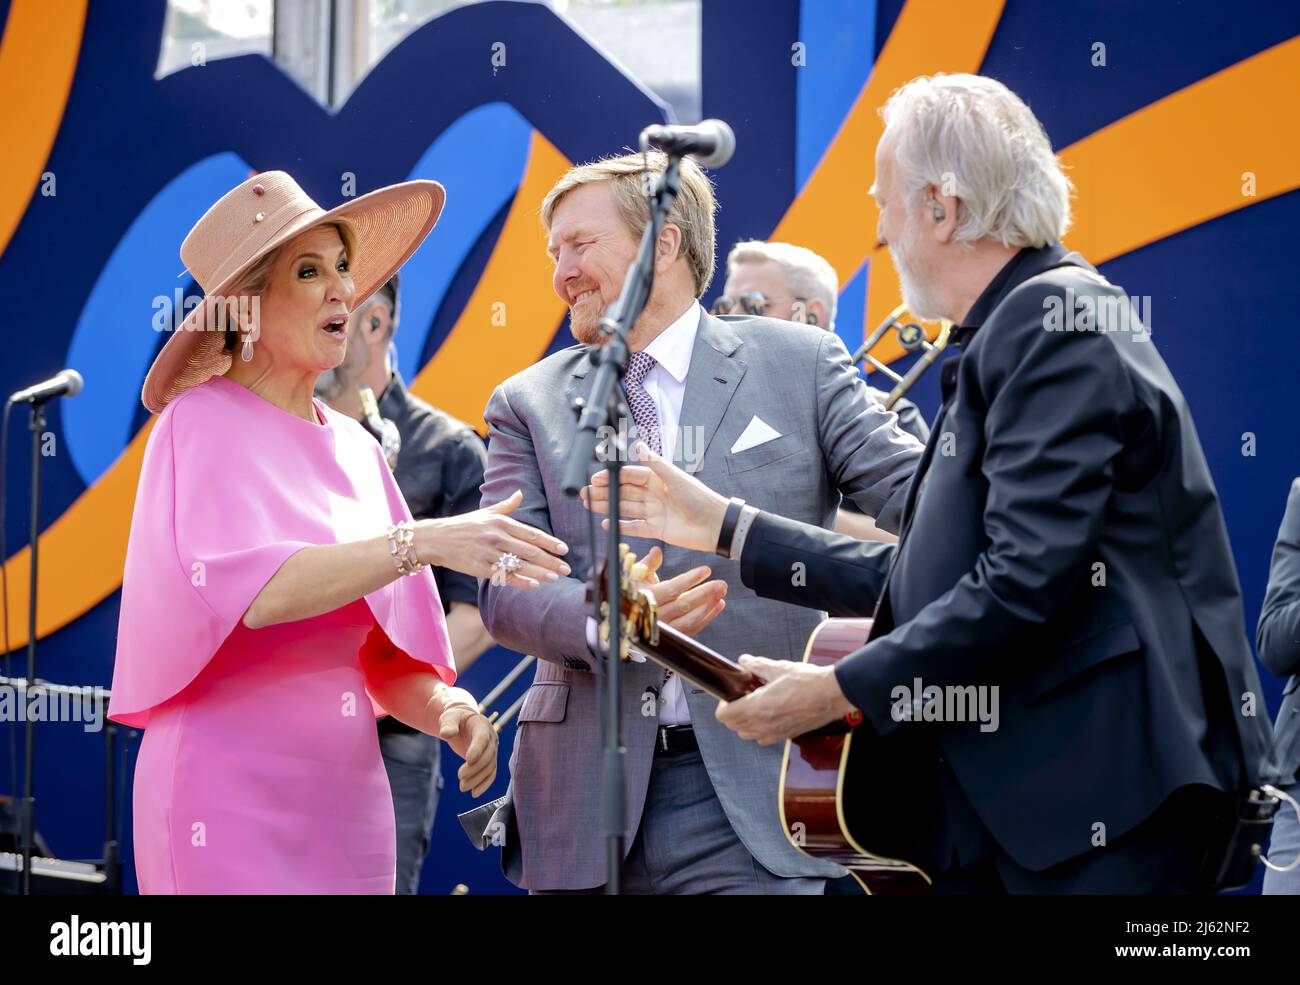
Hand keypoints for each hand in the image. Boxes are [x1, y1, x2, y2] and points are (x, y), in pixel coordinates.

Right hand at [417, 490, 569, 588]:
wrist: (436, 538)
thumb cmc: (464, 526)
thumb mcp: (485, 513)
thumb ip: (506, 506)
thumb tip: (519, 493)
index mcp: (500, 523)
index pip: (531, 533)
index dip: (550, 542)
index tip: (564, 549)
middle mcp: (496, 537)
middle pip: (530, 550)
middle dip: (550, 560)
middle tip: (566, 568)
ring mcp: (488, 553)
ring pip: (519, 564)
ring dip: (540, 572)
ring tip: (555, 578)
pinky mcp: (479, 567)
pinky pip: (504, 576)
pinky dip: (520, 581)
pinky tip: (534, 585)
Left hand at [433, 687, 498, 796]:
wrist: (463, 722)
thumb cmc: (455, 718)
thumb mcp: (450, 717)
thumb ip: (448, 725)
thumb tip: (446, 734)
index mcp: (482, 725)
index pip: (483, 739)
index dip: (477, 749)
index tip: (468, 760)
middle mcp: (491, 738)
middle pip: (487, 756)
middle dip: (475, 768)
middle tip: (460, 777)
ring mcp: (492, 750)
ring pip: (490, 767)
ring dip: (478, 779)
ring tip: (462, 787)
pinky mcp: (490, 760)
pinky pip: (491, 774)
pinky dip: (484, 784)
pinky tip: (474, 794)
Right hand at [581, 442, 729, 552]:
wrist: (716, 525)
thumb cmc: (700, 498)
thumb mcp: (676, 478)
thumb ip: (655, 463)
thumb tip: (638, 445)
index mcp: (658, 479)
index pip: (630, 476)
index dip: (612, 477)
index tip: (595, 479)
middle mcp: (655, 494)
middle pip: (624, 492)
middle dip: (604, 492)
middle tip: (584, 493)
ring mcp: (655, 512)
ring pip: (626, 508)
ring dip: (608, 506)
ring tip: (589, 505)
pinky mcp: (657, 529)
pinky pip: (635, 526)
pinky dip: (622, 525)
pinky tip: (607, 523)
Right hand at [635, 545, 726, 636]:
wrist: (626, 620)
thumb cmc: (632, 593)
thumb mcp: (635, 577)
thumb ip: (647, 565)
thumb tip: (657, 550)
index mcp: (646, 599)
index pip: (672, 589)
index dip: (690, 579)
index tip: (706, 570)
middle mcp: (654, 616)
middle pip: (684, 605)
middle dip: (705, 594)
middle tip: (721, 584)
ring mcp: (664, 630)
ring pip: (690, 620)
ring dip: (708, 606)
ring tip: (721, 593)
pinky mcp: (672, 638)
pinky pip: (692, 629)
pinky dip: (707, 617)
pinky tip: (718, 605)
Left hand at [715, 655, 855, 744]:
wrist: (832, 695)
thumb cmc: (808, 682)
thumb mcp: (778, 668)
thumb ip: (757, 665)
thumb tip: (744, 661)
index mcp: (756, 708)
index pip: (724, 716)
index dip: (722, 705)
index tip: (729, 694)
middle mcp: (762, 725)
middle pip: (733, 727)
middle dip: (733, 713)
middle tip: (742, 697)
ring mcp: (774, 733)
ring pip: (747, 735)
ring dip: (745, 723)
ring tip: (756, 705)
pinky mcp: (786, 736)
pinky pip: (764, 738)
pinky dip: (760, 729)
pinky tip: (771, 713)